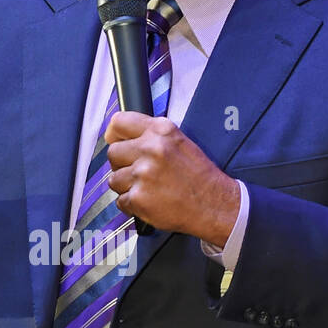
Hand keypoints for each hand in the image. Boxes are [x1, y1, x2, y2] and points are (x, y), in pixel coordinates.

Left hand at [105, 112, 240, 245]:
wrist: (214, 204)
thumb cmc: (200, 177)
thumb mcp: (180, 142)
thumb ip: (152, 136)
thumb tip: (122, 137)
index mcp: (161, 131)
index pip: (119, 122)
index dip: (114, 134)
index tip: (114, 140)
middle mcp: (151, 149)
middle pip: (113, 153)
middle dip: (121, 164)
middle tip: (138, 172)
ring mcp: (143, 174)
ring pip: (113, 179)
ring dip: (126, 186)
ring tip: (148, 188)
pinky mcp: (138, 198)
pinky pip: (120, 201)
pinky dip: (132, 204)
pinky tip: (150, 200)